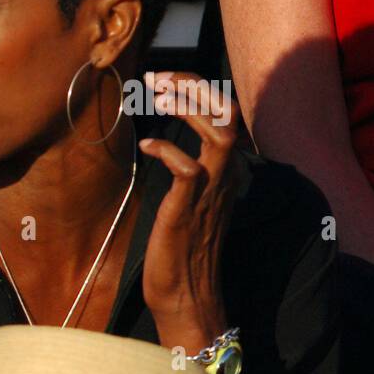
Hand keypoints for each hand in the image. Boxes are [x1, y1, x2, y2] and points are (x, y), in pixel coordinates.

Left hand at [138, 71, 237, 353]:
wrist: (183, 296)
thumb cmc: (177, 249)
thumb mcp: (184, 201)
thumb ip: (184, 173)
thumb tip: (166, 146)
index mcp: (222, 173)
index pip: (224, 115)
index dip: (198, 89)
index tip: (165, 79)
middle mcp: (221, 178)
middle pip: (227, 114)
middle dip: (195, 86)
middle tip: (158, 77)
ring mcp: (207, 194)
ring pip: (217, 135)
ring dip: (188, 109)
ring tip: (158, 97)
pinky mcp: (185, 212)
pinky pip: (188, 171)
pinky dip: (168, 151)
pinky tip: (146, 145)